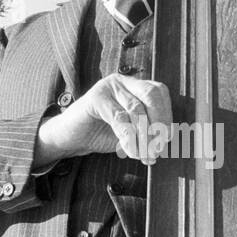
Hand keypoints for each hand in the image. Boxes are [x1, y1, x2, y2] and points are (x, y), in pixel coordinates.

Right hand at [35, 73, 171, 165]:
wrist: (70, 139)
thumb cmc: (101, 134)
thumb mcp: (132, 133)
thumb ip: (148, 132)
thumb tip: (164, 145)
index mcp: (134, 85)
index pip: (160, 93)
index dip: (166, 116)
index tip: (166, 140)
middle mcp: (123, 81)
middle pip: (152, 95)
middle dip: (159, 123)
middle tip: (157, 148)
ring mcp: (108, 87)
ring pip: (137, 110)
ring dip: (144, 137)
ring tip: (143, 155)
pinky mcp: (96, 98)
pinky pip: (120, 119)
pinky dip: (129, 139)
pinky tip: (129, 151)